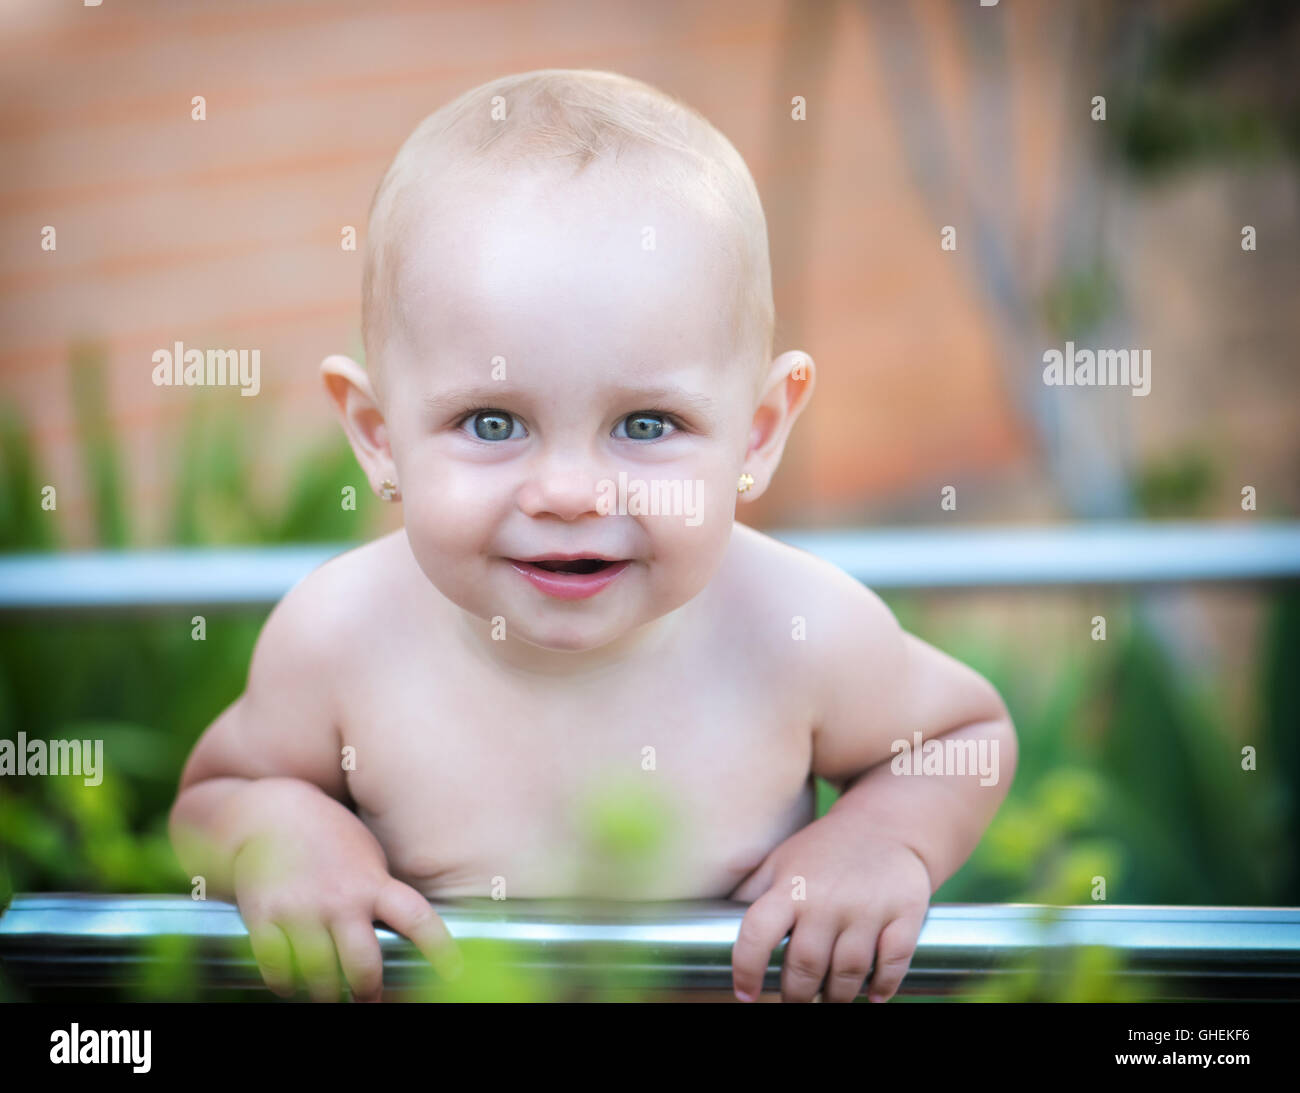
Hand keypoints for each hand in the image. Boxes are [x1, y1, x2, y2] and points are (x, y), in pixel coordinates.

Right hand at [232, 801, 461, 1002]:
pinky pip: (279, 967)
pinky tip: (291, 985)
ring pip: (320, 976)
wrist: (270, 813)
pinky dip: (286, 984)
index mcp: (372, 883)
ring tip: (330, 994)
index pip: (417, 919)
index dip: (439, 949)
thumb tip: (398, 934)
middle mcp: (340, 899)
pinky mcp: (265, 916)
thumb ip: (379, 892)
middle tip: (368, 999)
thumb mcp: (366, 856)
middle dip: (368, 992)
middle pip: (363, 965)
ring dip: (327, 993)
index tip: (452, 972)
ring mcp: (301, 910)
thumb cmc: (327, 836)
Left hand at [729, 811, 930, 1002]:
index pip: (757, 933)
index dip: (746, 970)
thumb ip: (752, 894)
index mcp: (790, 885)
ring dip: (836, 997)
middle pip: (805, 966)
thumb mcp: (781, 862)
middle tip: (794, 1000)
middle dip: (796, 995)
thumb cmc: (822, 851)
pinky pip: (893, 963)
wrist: (887, 826)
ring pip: (848, 973)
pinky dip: (883, 987)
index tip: (745, 995)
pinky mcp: (905, 912)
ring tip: (828, 1000)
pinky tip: (871, 997)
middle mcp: (827, 898)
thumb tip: (712, 926)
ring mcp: (868, 907)